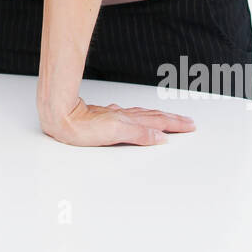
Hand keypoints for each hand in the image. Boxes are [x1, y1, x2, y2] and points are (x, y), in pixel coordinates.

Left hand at [39, 97, 194, 146]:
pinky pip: (131, 114)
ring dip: (159, 116)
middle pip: (154, 116)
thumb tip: (161, 137)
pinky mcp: (106, 116)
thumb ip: (139, 134)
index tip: (190, 125)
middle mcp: (124, 116)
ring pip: (143, 114)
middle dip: (172, 120)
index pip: (158, 122)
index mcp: (129, 120)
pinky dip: (142, 116)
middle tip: (189, 122)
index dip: (175, 124)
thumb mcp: (115, 133)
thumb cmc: (83, 126)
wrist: (61, 116)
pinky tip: (138, 115)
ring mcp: (115, 115)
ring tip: (171, 118)